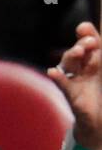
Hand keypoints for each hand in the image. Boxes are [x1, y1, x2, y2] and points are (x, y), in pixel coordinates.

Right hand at [48, 21, 100, 149]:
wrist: (101, 122)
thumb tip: (100, 47)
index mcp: (96, 63)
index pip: (89, 44)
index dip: (87, 34)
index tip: (84, 28)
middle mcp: (84, 70)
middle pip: (77, 52)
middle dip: (81, 44)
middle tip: (89, 42)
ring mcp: (76, 81)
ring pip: (68, 64)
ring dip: (70, 56)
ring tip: (77, 52)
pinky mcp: (72, 95)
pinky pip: (63, 84)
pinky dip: (58, 78)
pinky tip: (53, 72)